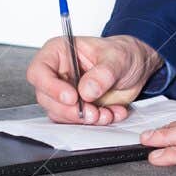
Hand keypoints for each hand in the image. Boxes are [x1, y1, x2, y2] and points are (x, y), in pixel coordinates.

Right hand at [25, 34, 163, 125]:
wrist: (136, 68)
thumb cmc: (122, 53)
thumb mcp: (117, 58)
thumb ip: (103, 73)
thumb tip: (86, 90)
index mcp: (59, 52)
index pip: (39, 71)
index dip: (51, 87)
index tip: (72, 97)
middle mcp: (57, 73)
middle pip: (46, 98)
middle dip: (70, 110)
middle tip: (92, 113)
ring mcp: (64, 92)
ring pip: (59, 113)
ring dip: (83, 119)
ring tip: (107, 114)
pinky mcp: (75, 107)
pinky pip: (75, 121)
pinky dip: (94, 122)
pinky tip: (111, 114)